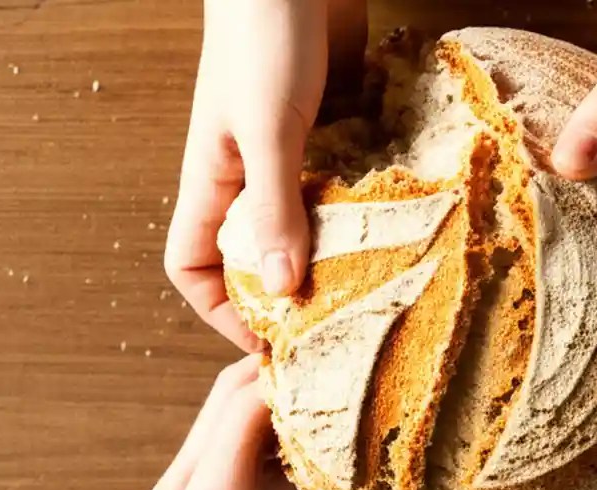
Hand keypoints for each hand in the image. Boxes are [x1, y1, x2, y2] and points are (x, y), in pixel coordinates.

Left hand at [74, 356, 428, 489]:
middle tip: (357, 365)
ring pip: (247, 445)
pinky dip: (292, 478)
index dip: (293, 366)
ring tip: (362, 421)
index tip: (345, 345)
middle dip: (296, 381)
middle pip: (240, 406)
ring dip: (298, 432)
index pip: (245, 400)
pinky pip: (250, 486)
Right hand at [164, 0, 367, 350]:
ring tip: (381, 290)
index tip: (272, 342)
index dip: (220, 312)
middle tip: (341, 328)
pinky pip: (344, 191)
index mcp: (211, 182)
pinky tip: (404, 230)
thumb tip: (279, 290)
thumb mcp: (267, 130)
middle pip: (254, 257)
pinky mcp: (333, 135)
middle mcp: (247, 178)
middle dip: (288, 295)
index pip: (192, 268)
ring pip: (306, 228)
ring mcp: (291, 158)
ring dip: (337, 256)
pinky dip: (368, 211)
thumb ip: (273, 205)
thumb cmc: (263, 40)